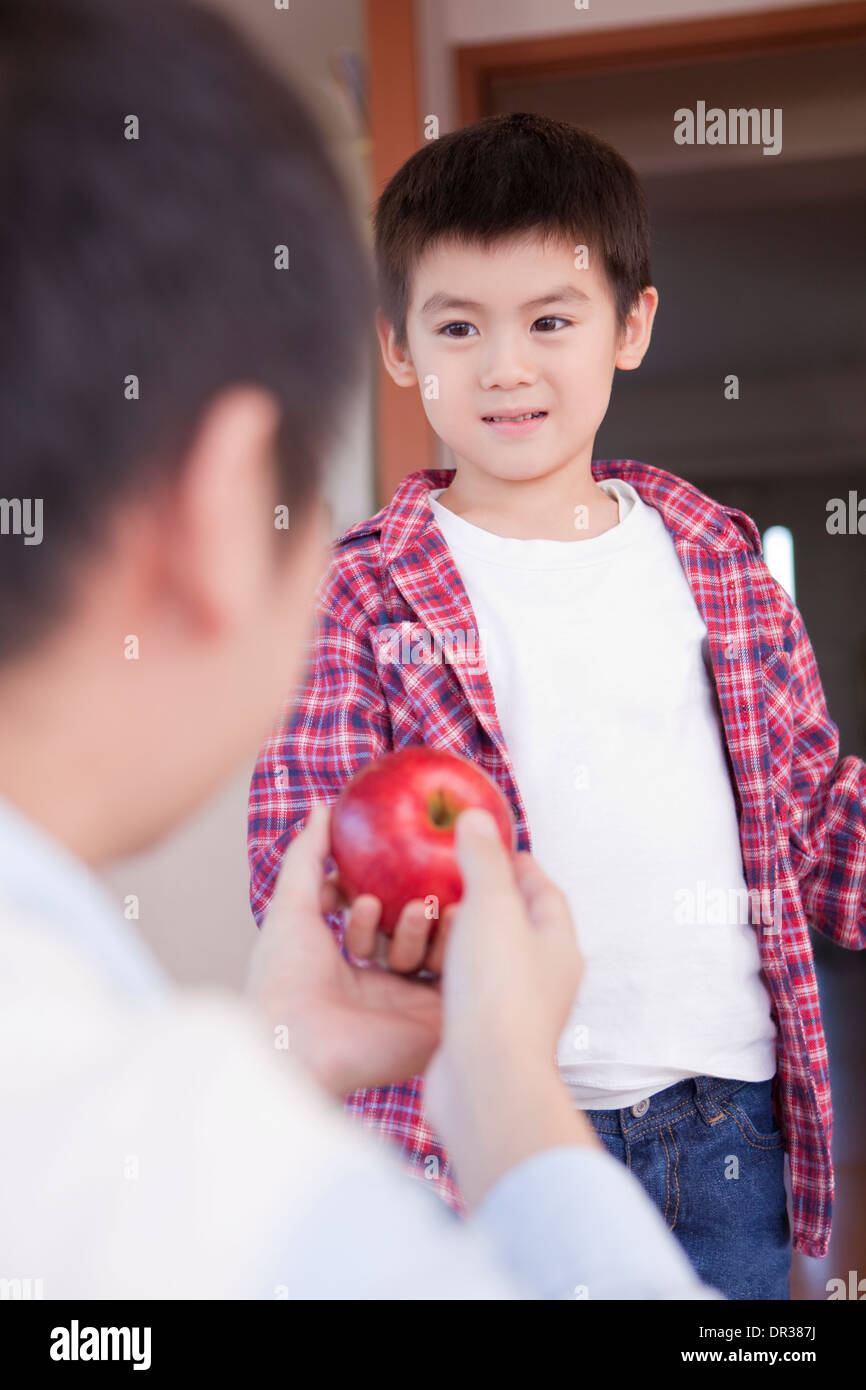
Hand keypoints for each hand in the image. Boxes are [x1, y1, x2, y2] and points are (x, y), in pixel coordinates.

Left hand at [245, 804, 442, 1096]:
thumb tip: (323, 806)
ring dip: (428, 922)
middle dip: (415, 902)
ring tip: (415, 907)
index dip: (379, 890)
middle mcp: (384, 990)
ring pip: (438, 951)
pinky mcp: (435, 1022)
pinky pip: (456, 976)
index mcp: (350, 969)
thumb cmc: (283, 978)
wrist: (296, 1042)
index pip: (379, 919)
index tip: (382, 865)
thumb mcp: (292, 906)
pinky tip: (447, 917)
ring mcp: (411, 1008)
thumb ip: (308, 856)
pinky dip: (453, 943)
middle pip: (415, 933)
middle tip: (413, 883)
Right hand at [423, 808, 597, 1208]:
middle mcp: (544, 977)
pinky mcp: (482, 1032)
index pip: (543, 889)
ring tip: (428, 912)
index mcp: (558, 944)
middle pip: (518, 924)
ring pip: (488, 957)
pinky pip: (463, 986)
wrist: (485, 1080)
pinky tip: (414, 961)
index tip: (491, 844)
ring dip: (461, 934)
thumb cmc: (497, 989)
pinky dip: (442, 967)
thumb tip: (475, 816)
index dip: (519, 863)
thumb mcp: (491, 907)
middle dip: (490, 897)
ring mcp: (514, 1008)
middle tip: (452, 874)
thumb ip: (483, 859)